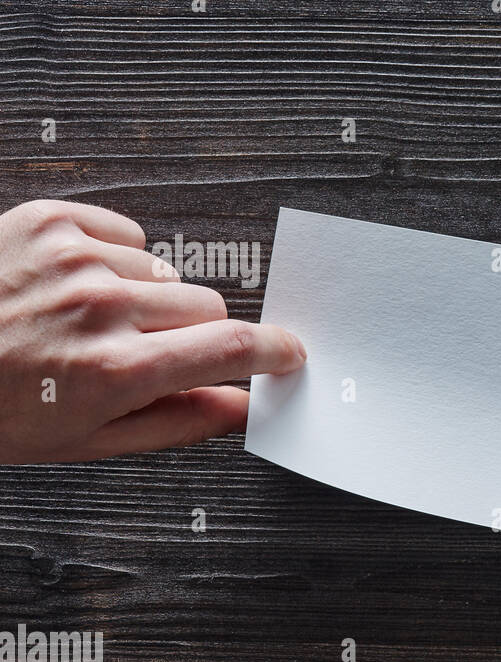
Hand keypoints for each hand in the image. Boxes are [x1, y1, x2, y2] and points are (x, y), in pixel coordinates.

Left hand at [0, 200, 303, 463]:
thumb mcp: (87, 441)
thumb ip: (180, 423)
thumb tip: (243, 408)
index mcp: (117, 372)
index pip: (232, 349)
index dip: (273, 350)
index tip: (287, 352)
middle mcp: (103, 309)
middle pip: (207, 307)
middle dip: (193, 333)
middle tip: (146, 353)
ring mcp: (77, 259)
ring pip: (166, 273)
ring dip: (148, 297)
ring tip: (92, 320)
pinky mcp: (52, 221)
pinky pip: (128, 235)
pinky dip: (116, 258)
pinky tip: (75, 285)